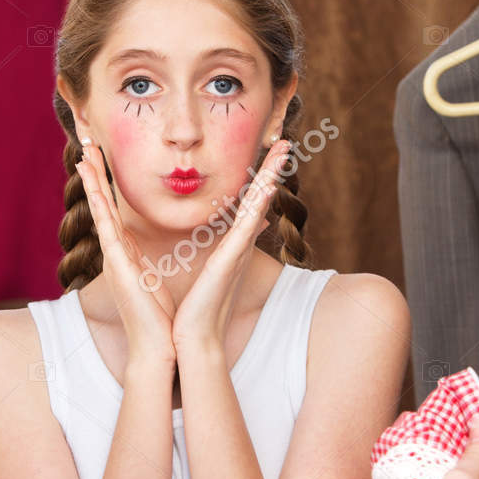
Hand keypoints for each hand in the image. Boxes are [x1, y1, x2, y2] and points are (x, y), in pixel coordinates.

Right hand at [76, 139, 175, 365]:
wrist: (158, 346)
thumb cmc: (161, 319)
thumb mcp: (158, 283)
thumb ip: (154, 265)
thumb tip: (161, 255)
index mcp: (126, 255)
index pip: (113, 211)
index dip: (105, 184)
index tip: (100, 158)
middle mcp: (116, 253)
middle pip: (101, 204)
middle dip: (93, 173)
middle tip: (85, 143)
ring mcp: (114, 259)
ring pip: (100, 211)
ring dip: (92, 182)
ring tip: (83, 155)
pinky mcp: (118, 267)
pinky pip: (108, 231)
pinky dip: (100, 208)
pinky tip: (95, 189)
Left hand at [171, 138, 292, 354]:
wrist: (192, 338)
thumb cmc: (194, 309)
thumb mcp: (202, 272)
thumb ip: (212, 254)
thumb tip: (211, 241)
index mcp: (231, 245)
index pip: (249, 203)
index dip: (261, 177)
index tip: (269, 153)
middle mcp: (240, 245)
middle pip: (261, 197)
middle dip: (273, 168)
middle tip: (285, 140)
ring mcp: (238, 251)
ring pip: (260, 204)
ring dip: (272, 175)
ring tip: (284, 149)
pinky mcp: (231, 260)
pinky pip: (248, 226)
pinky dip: (259, 205)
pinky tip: (268, 185)